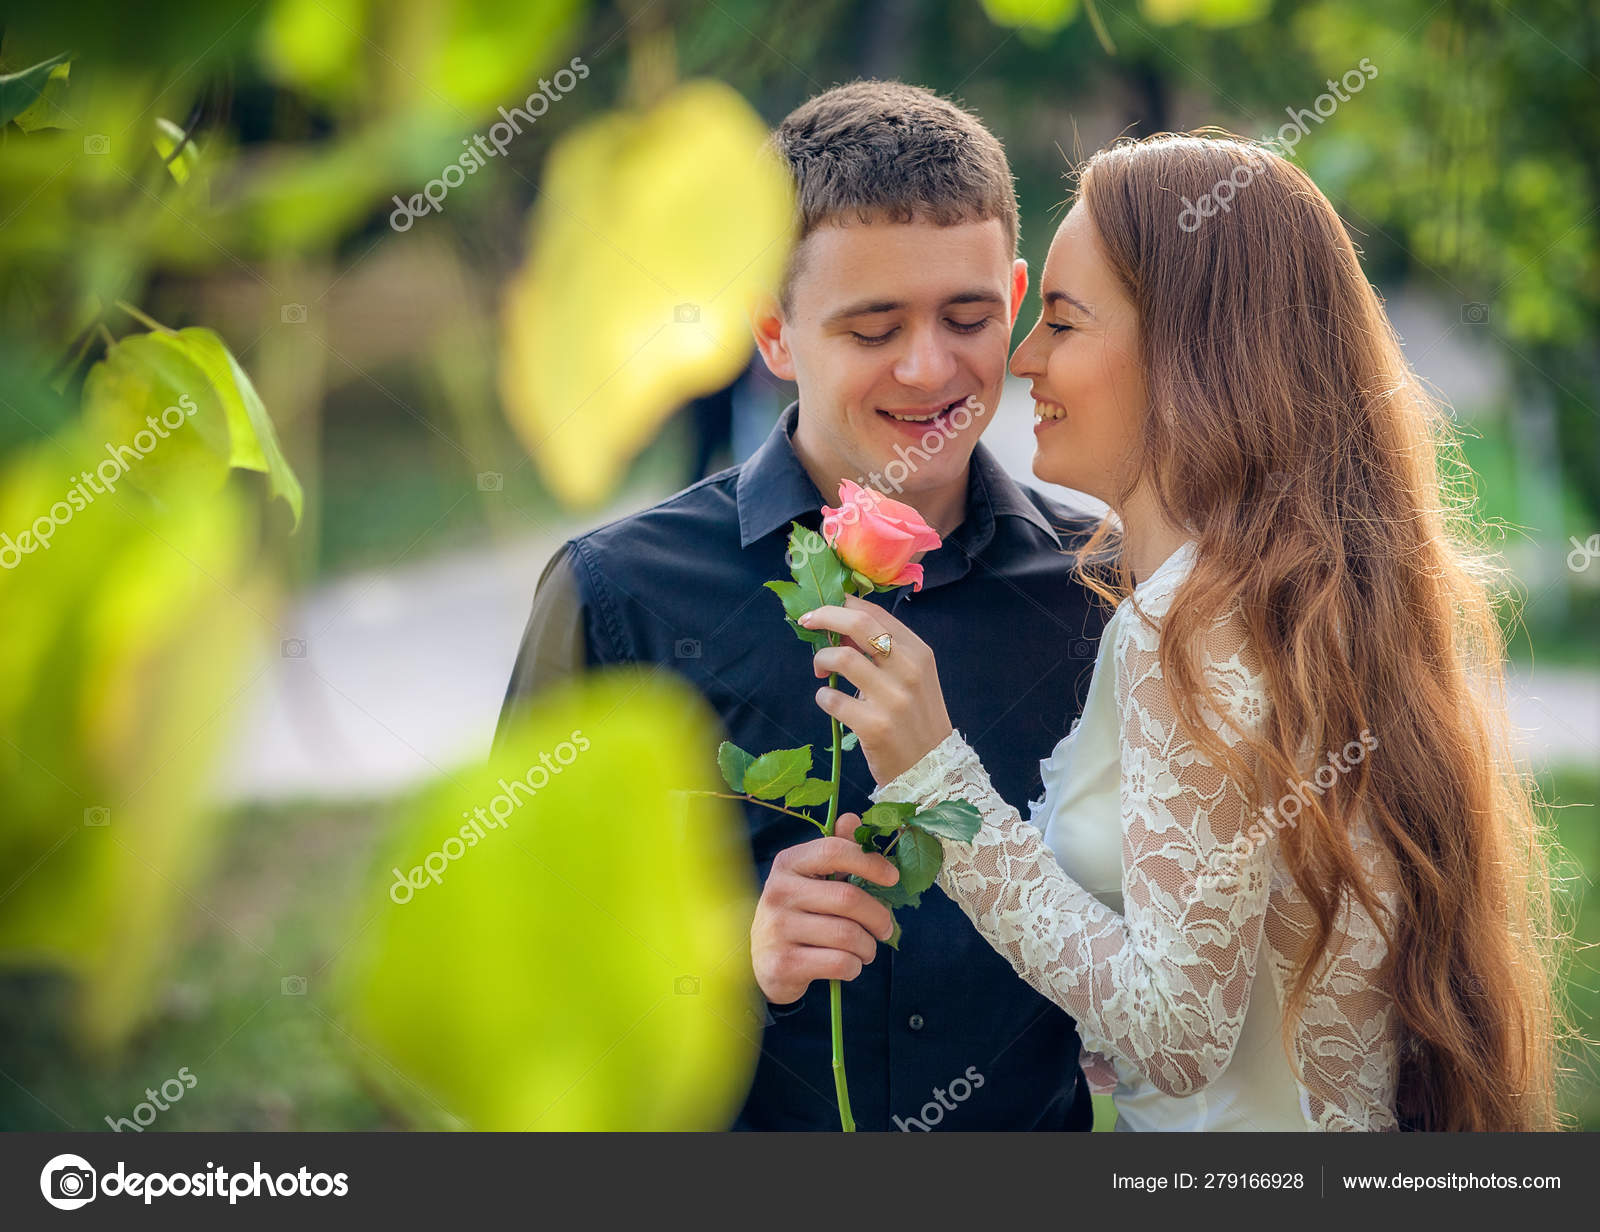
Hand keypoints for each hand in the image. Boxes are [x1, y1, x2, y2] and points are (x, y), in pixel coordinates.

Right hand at [751, 832, 898, 1004]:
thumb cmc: (800, 915)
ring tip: (866, 949)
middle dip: (878, 916)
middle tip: (885, 928)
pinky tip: (848, 964)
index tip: (893, 877)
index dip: (870, 862)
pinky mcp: (782, 963)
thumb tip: (853, 820)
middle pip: (848, 898)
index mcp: (788, 864)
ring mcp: (777, 929)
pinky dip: (854, 967)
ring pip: (847, 935)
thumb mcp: (813, 880)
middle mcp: (778, 892)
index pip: (833, 851)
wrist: (765, 964)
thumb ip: (837, 850)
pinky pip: (839, 963)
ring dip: (868, 946)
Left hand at [799, 594, 953, 786]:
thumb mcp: (912, 678)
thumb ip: (883, 652)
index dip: (843, 604)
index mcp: (919, 653)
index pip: (876, 613)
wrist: (931, 770)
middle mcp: (909, 671)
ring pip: (841, 659)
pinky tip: (829, 701)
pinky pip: (832, 699)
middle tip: (807, 621)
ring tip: (821, 672)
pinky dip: (823, 696)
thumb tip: (839, 629)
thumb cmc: (915, 719)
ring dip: (821, 660)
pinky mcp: (874, 727)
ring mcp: (893, 700)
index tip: (823, 609)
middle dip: (826, 616)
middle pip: (859, 624)